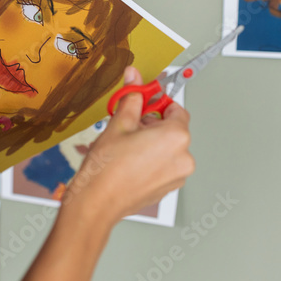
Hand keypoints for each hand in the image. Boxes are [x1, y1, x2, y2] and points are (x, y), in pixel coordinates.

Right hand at [63, 66, 194, 226]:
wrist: (97, 203)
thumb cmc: (106, 169)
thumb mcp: (119, 124)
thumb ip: (131, 97)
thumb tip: (134, 77)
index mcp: (176, 137)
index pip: (176, 109)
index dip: (158, 104)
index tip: (144, 104)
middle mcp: (183, 157)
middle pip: (173, 130)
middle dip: (152, 125)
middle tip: (129, 127)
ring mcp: (177, 176)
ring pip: (168, 149)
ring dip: (152, 143)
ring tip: (127, 148)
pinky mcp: (168, 188)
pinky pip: (164, 166)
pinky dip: (152, 161)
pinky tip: (130, 162)